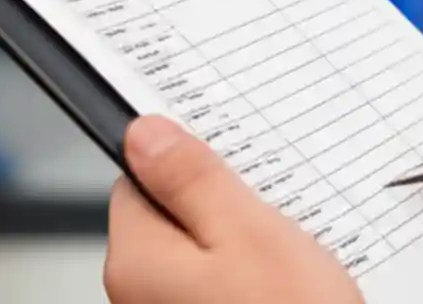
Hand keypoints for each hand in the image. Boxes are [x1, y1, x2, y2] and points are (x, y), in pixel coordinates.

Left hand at [105, 115, 362, 303]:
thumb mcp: (248, 230)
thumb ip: (191, 178)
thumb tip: (144, 135)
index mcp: (136, 261)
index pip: (139, 181)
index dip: (188, 167)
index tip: (231, 169)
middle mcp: (137, 298)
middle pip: (170, 221)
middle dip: (221, 210)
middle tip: (271, 217)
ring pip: (200, 257)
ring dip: (240, 247)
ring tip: (286, 260)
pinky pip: (218, 290)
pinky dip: (249, 282)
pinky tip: (284, 288)